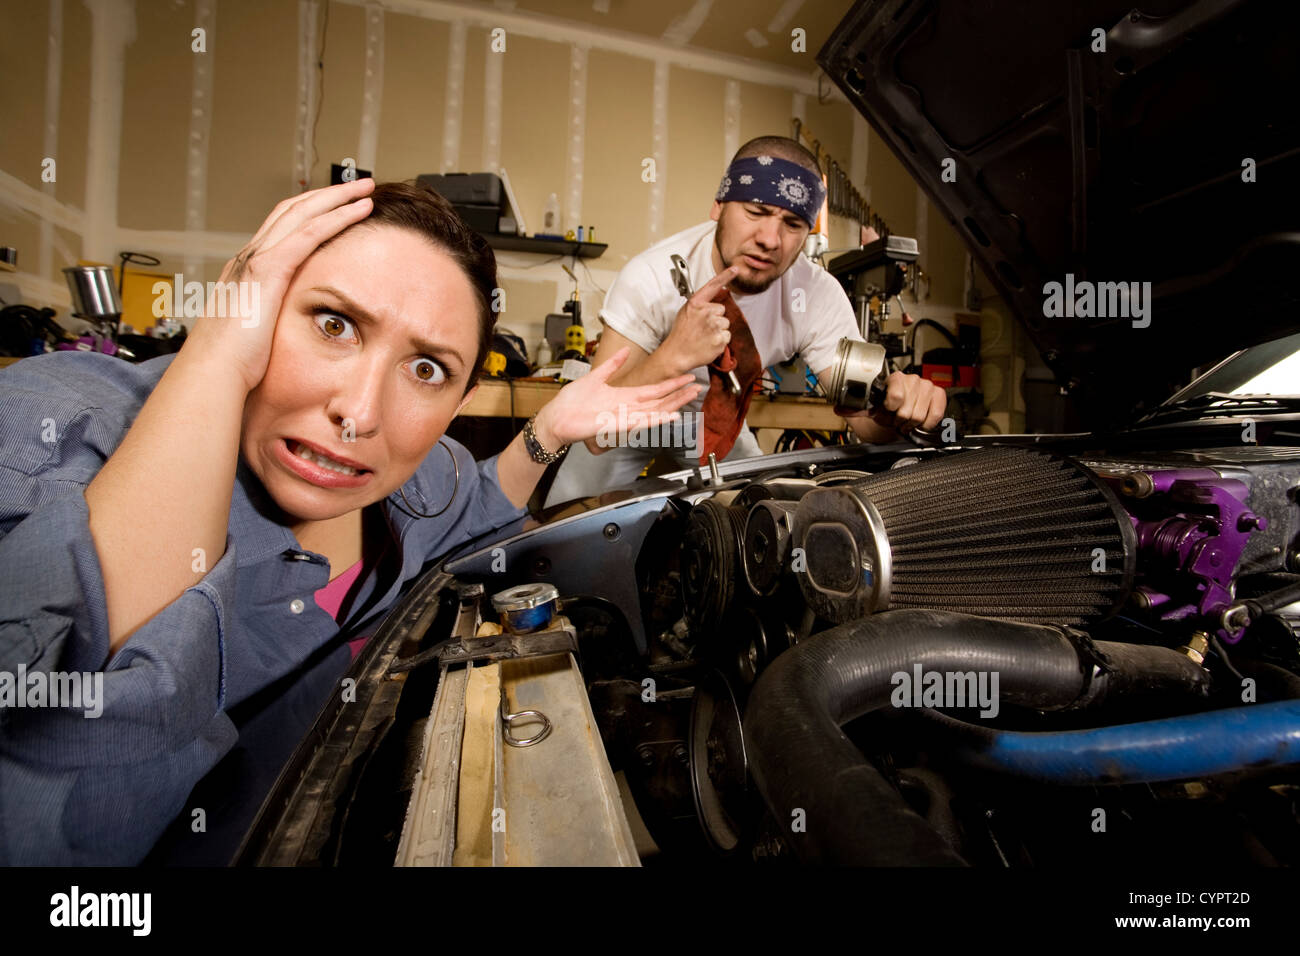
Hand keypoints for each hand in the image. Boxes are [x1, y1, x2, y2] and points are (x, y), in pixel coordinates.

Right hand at [180, 178, 375, 393]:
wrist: (211, 374)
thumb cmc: (231, 367)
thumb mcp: (255, 339)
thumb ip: (270, 327)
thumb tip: (285, 339)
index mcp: (246, 273)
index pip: (282, 229)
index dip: (310, 213)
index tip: (336, 208)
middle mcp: (249, 258)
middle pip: (292, 210)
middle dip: (326, 195)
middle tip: (358, 186)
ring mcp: (257, 260)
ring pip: (303, 213)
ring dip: (338, 198)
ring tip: (365, 189)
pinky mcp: (269, 270)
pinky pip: (310, 232)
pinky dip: (337, 216)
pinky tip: (360, 209)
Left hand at [533, 348, 699, 452]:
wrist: (557, 418)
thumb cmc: (572, 402)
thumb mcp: (595, 377)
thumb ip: (612, 365)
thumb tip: (624, 350)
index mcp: (624, 396)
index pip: (654, 390)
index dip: (671, 384)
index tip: (687, 377)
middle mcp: (628, 408)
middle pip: (660, 400)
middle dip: (679, 394)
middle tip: (698, 387)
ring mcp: (624, 417)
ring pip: (655, 411)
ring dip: (673, 405)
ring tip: (690, 398)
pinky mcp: (616, 425)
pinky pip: (640, 422)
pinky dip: (655, 420)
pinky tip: (669, 415)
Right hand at [660, 265, 739, 373]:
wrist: (677, 354)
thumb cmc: (680, 335)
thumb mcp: (685, 313)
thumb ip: (699, 305)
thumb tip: (710, 302)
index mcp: (696, 304)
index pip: (713, 286)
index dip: (726, 276)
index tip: (735, 269)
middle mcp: (706, 312)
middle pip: (721, 310)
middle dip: (716, 318)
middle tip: (703, 328)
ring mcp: (714, 326)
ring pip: (725, 323)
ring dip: (718, 330)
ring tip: (705, 336)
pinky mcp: (720, 339)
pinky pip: (727, 336)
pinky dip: (720, 341)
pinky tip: (709, 343)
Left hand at [837, 371, 946, 434]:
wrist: (903, 409)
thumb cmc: (888, 408)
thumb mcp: (871, 408)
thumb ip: (855, 409)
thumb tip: (839, 408)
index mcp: (895, 379)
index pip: (895, 396)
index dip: (890, 410)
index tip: (888, 411)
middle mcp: (912, 379)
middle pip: (906, 410)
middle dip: (899, 420)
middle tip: (897, 418)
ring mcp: (926, 386)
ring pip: (919, 415)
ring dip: (911, 423)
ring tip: (906, 420)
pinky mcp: (938, 395)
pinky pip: (936, 414)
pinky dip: (927, 423)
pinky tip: (920, 421)